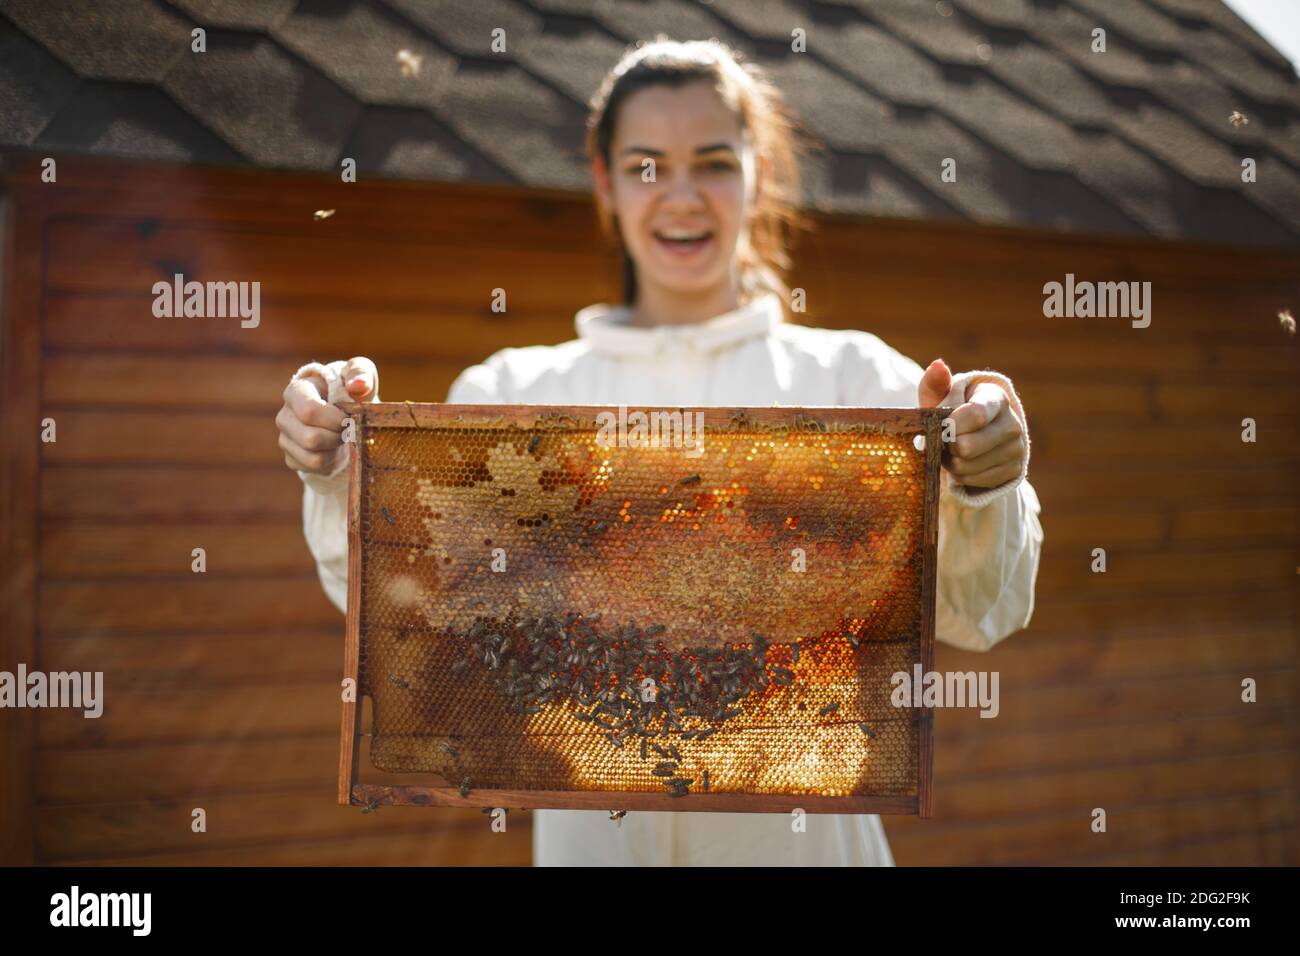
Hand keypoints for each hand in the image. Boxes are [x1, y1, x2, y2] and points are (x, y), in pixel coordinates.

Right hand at [277, 356, 377, 474]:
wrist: (344, 412)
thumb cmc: (350, 390)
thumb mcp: (359, 375)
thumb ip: (361, 373)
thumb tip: (358, 385)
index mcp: (296, 391)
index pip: (309, 411)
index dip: (334, 420)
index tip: (349, 418)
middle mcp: (284, 415)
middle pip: (310, 438)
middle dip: (337, 437)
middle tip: (349, 429)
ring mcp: (285, 438)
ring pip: (312, 457)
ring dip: (335, 450)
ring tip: (342, 437)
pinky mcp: (291, 457)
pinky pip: (312, 468)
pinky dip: (329, 462)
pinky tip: (334, 448)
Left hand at [918, 358, 1023, 489]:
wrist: (972, 436)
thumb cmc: (951, 412)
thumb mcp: (940, 398)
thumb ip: (936, 383)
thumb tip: (938, 365)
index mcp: (995, 398)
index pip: (976, 414)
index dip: (952, 425)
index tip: (940, 427)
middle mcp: (1012, 423)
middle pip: (968, 447)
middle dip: (947, 446)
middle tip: (943, 440)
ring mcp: (1016, 449)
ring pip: (968, 467)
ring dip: (950, 462)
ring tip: (951, 451)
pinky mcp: (1013, 471)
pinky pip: (974, 481)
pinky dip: (960, 476)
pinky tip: (962, 463)